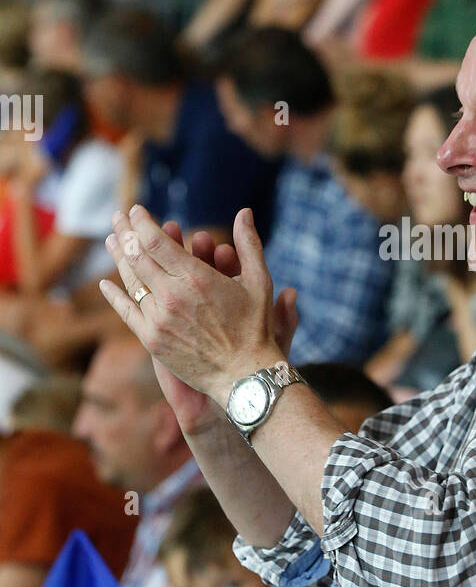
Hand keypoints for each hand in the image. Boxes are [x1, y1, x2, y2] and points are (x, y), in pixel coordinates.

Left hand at [99, 205, 281, 405]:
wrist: (244, 375)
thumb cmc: (256, 327)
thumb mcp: (259, 280)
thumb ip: (248, 243)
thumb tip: (244, 212)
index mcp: (195, 277)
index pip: (155, 241)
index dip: (142, 222)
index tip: (136, 211)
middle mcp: (172, 295)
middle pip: (136, 255)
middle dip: (125, 232)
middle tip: (117, 217)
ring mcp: (158, 319)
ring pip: (130, 281)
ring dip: (117, 256)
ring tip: (111, 240)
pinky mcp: (152, 340)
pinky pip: (127, 312)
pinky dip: (115, 295)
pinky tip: (105, 283)